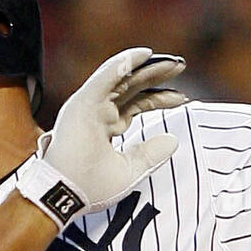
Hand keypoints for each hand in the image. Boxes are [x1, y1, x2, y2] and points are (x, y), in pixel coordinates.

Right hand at [18, 47, 186, 227]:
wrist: (67, 195)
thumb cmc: (91, 187)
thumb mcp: (130, 170)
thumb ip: (151, 153)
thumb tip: (173, 140)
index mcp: (107, 125)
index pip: (136, 104)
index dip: (159, 98)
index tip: (183, 96)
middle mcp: (98, 112)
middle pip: (132, 86)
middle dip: (156, 75)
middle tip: (181, 65)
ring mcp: (90, 106)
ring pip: (122, 78)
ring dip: (146, 66)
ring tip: (171, 61)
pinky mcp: (82, 103)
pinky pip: (105, 77)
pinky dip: (123, 64)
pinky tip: (143, 54)